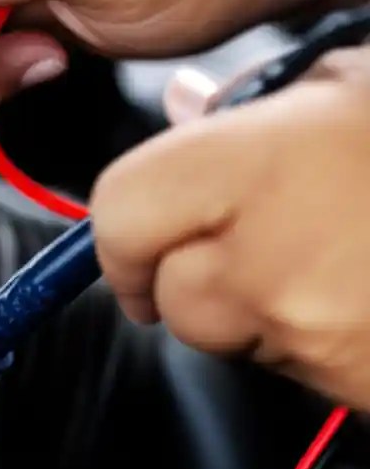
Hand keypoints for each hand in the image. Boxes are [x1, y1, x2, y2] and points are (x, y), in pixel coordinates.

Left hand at [91, 48, 369, 410]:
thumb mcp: (350, 83)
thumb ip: (251, 103)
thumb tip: (186, 108)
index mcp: (259, 168)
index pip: (122, 212)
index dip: (124, 222)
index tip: (138, 226)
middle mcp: (274, 260)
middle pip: (168, 290)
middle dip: (187, 269)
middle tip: (239, 234)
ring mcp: (317, 333)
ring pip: (226, 336)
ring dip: (248, 305)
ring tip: (326, 251)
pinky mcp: (355, 384)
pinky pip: (291, 370)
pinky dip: (305, 340)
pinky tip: (356, 288)